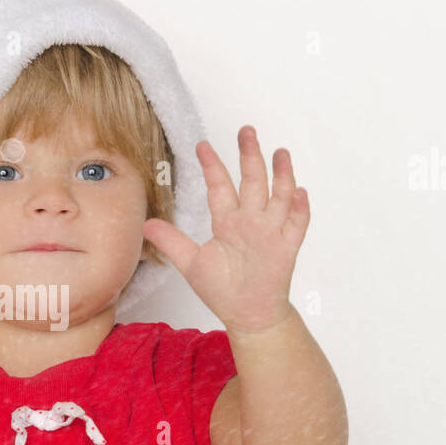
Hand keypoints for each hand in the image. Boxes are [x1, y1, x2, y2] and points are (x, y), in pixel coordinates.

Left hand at [142, 126, 308, 332]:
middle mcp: (250, 221)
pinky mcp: (286, 247)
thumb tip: (146, 224)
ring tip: (280, 152)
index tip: (202, 145)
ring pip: (278, 196)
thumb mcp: (191, 263)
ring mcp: (270, 232)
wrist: (247, 314)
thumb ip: (171, 241)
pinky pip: (296, 225)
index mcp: (227, 221)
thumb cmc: (222, 289)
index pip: (219, 187)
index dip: (212, 166)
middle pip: (252, 181)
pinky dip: (300, 209)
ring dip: (281, 174)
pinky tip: (300, 192)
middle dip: (249, 156)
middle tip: (246, 131)